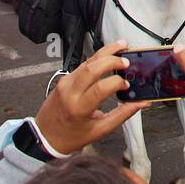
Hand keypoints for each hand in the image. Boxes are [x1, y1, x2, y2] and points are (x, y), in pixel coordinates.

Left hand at [34, 40, 145, 155]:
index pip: (101, 87)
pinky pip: (82, 64)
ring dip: (105, 52)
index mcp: (79, 108)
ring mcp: (65, 83)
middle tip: (126, 60)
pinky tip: (107, 57)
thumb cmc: (70, 136)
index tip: (126, 85)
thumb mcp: (99, 130)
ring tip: (121, 47)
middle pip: (92, 67)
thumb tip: (140, 103)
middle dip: (112, 59)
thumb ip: (122, 115)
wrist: (44, 137)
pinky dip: (96, 59)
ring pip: (87, 61)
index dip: (117, 82)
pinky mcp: (64, 79)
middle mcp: (70, 92)